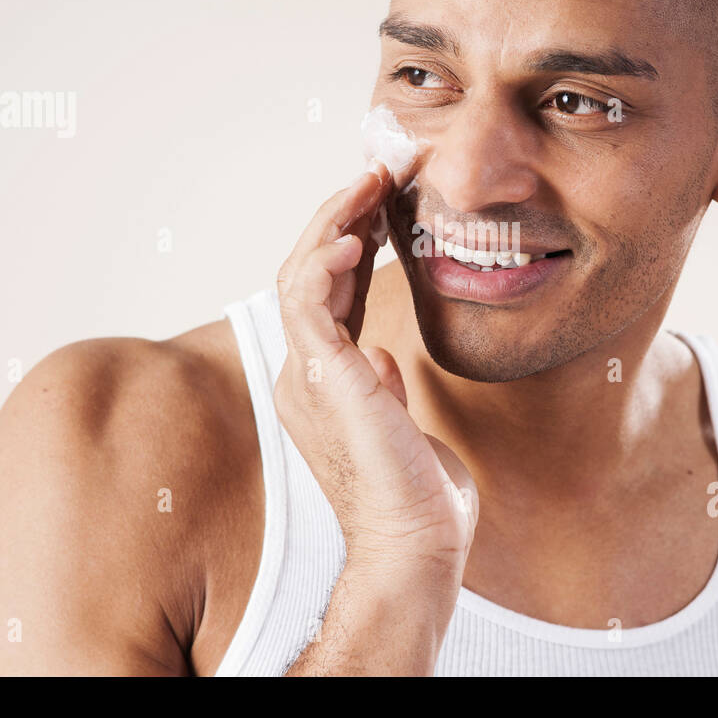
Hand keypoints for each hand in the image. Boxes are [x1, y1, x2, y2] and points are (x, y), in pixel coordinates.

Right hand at [274, 161, 478, 579]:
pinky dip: (324, 261)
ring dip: (334, 221)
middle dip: (341, 216)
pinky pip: (306, 302)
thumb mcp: (400, 425)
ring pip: (300, 275)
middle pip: (307, 273)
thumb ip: (381, 386)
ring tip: (370, 181)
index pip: (325, 294)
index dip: (349, 243)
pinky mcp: (320, 379)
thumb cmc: (418, 497)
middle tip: (380, 172)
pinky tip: (357, 230)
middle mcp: (302, 374)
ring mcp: (304, 376)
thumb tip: (382, 358)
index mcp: (320, 383)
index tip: (384, 205)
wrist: (417, 546)